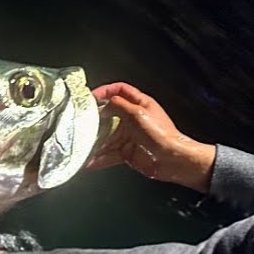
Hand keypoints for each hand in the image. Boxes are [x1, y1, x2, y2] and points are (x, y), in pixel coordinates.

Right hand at [88, 82, 215, 192]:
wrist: (172, 160)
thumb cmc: (161, 135)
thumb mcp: (137, 113)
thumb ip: (118, 105)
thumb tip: (104, 104)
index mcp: (140, 104)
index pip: (120, 90)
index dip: (105, 91)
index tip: (91, 97)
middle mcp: (134, 119)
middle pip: (110, 115)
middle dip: (95, 120)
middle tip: (81, 122)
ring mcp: (130, 136)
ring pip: (107, 137)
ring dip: (95, 143)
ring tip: (82, 146)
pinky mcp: (128, 153)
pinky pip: (110, 154)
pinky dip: (100, 158)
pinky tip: (89, 162)